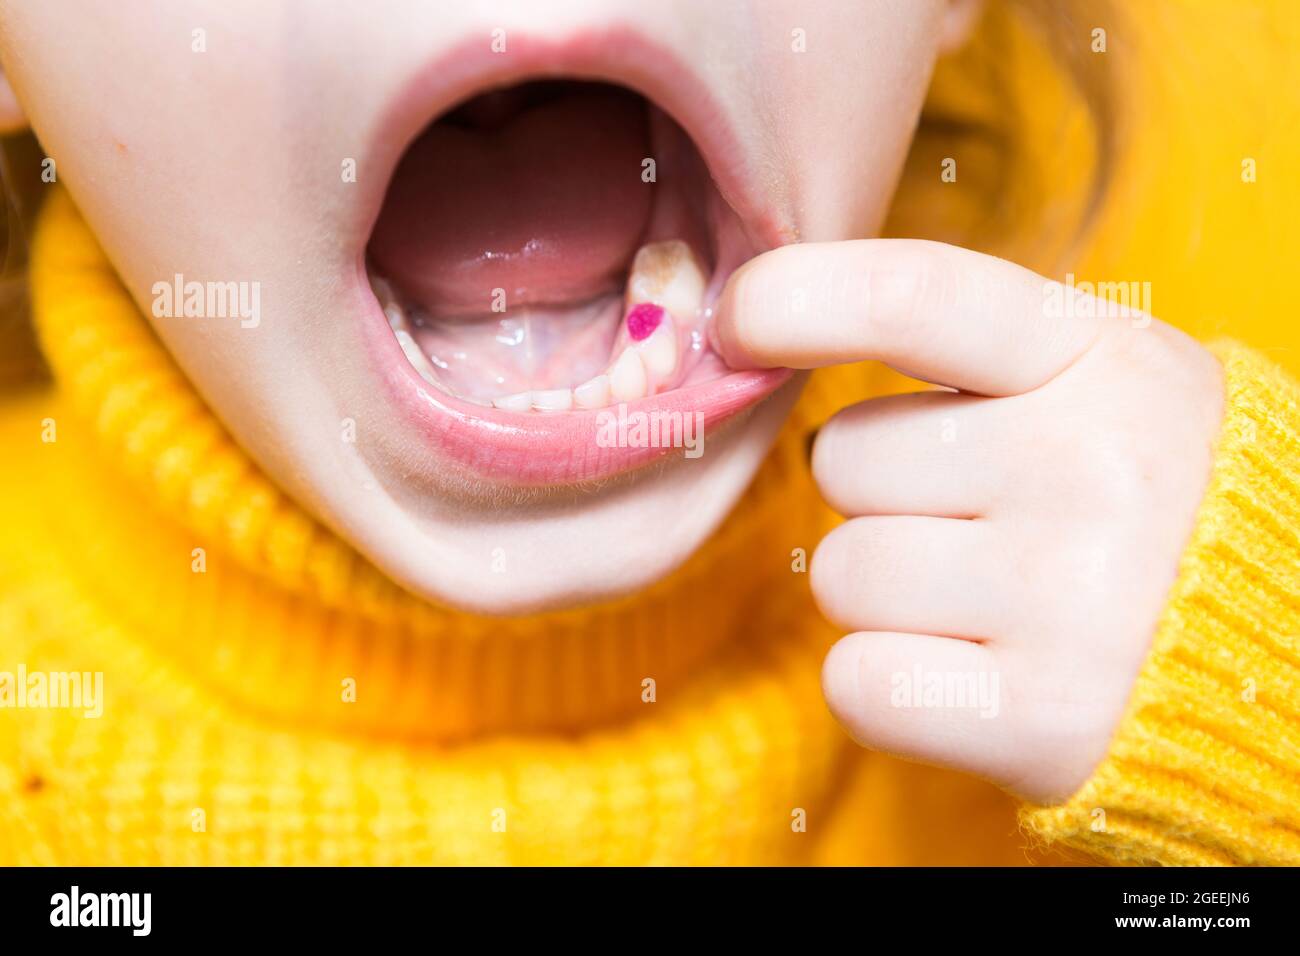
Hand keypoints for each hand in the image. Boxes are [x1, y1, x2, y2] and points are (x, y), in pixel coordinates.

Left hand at [714, 240, 1223, 802]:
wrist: (1278, 645)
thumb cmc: (1141, 499)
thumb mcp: (1091, 382)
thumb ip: (959, 346)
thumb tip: (758, 325)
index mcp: (1103, 360)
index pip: (915, 295)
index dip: (798, 297)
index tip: (737, 320)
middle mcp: (1096, 468)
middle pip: (843, 462)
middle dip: (878, 495)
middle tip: (974, 519)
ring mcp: (1077, 600)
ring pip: (842, 576)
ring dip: (885, 595)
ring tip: (987, 600)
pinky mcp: (1050, 719)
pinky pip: (858, 683)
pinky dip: (884, 684)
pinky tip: (964, 672)